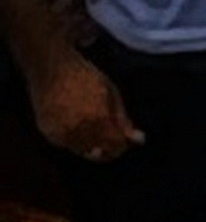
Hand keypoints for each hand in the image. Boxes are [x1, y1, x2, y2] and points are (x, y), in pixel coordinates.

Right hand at [26, 41, 140, 165]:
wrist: (51, 69)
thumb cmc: (84, 76)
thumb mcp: (111, 92)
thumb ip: (124, 119)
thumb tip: (140, 140)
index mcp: (99, 119)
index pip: (116, 147)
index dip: (122, 144)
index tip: (124, 138)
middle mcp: (80, 131)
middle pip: (99, 153)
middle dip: (108, 146)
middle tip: (109, 132)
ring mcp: (62, 135)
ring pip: (83, 151)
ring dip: (91, 144)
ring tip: (90, 121)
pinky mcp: (49, 135)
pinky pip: (67, 145)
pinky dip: (74, 139)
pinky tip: (75, 121)